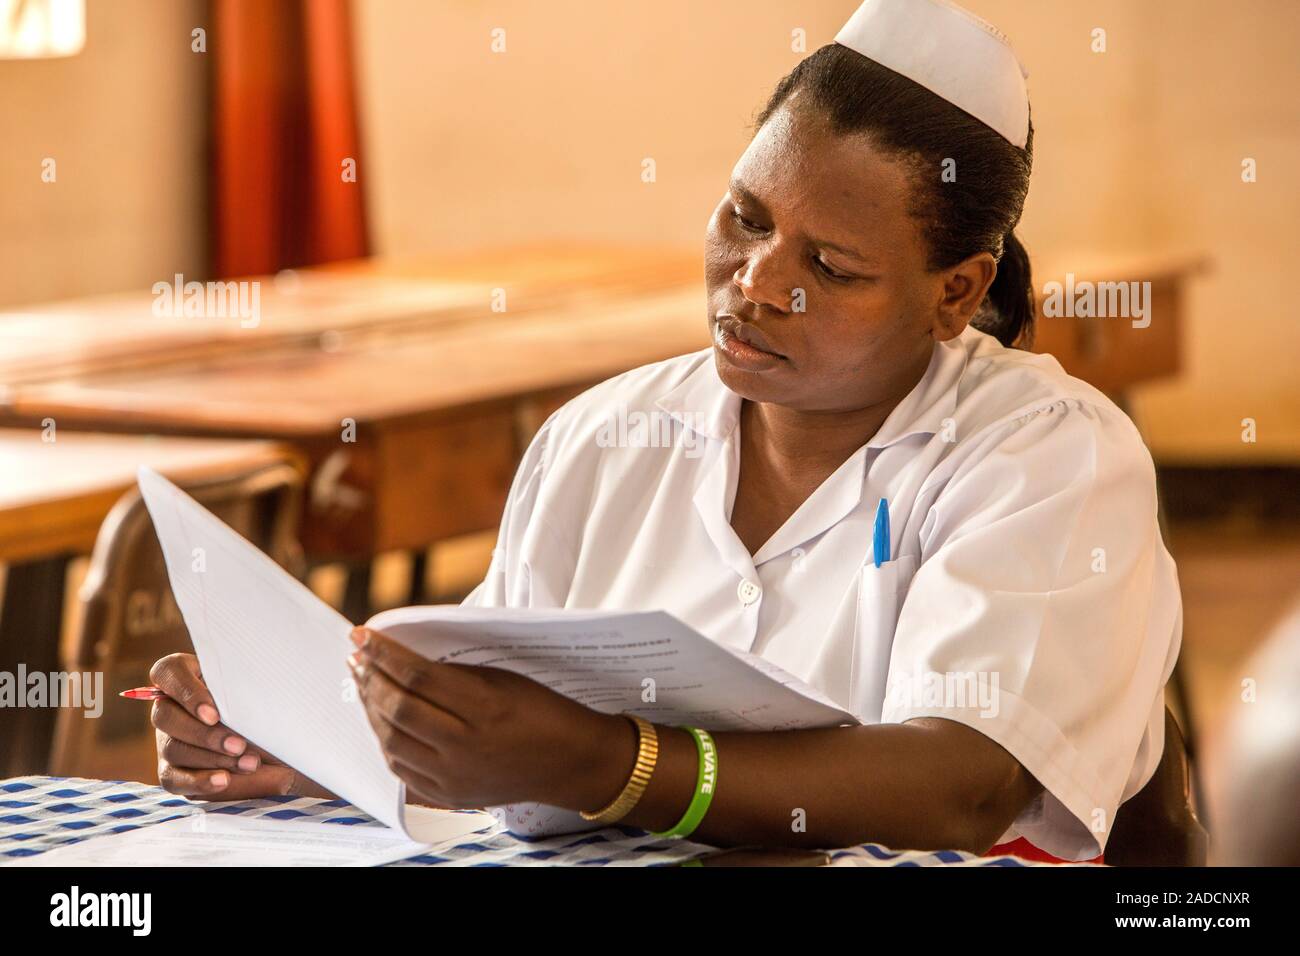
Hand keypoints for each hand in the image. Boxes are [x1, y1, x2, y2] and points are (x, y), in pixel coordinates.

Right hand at [149, 653, 331, 800]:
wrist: (279, 743)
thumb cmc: (267, 707)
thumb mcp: (262, 695)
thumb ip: (248, 698)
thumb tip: (246, 711)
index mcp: (188, 675)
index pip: (168, 672)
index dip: (186, 692)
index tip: (214, 714)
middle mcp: (170, 707)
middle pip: (165, 716)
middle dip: (205, 734)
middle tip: (239, 745)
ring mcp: (167, 740)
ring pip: (172, 748)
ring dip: (211, 758)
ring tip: (249, 764)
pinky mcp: (171, 770)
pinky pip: (173, 779)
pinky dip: (199, 781)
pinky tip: (224, 780)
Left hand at [348, 626, 633, 811]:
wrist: (570, 762)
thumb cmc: (542, 710)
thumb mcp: (504, 678)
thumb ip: (455, 673)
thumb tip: (402, 659)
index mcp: (485, 707)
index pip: (417, 676)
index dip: (384, 653)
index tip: (361, 635)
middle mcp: (466, 745)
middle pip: (398, 709)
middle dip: (369, 677)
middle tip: (357, 656)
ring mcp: (455, 775)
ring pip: (391, 741)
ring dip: (371, 709)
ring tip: (363, 683)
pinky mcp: (450, 795)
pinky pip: (401, 769)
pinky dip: (385, 741)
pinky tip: (380, 719)